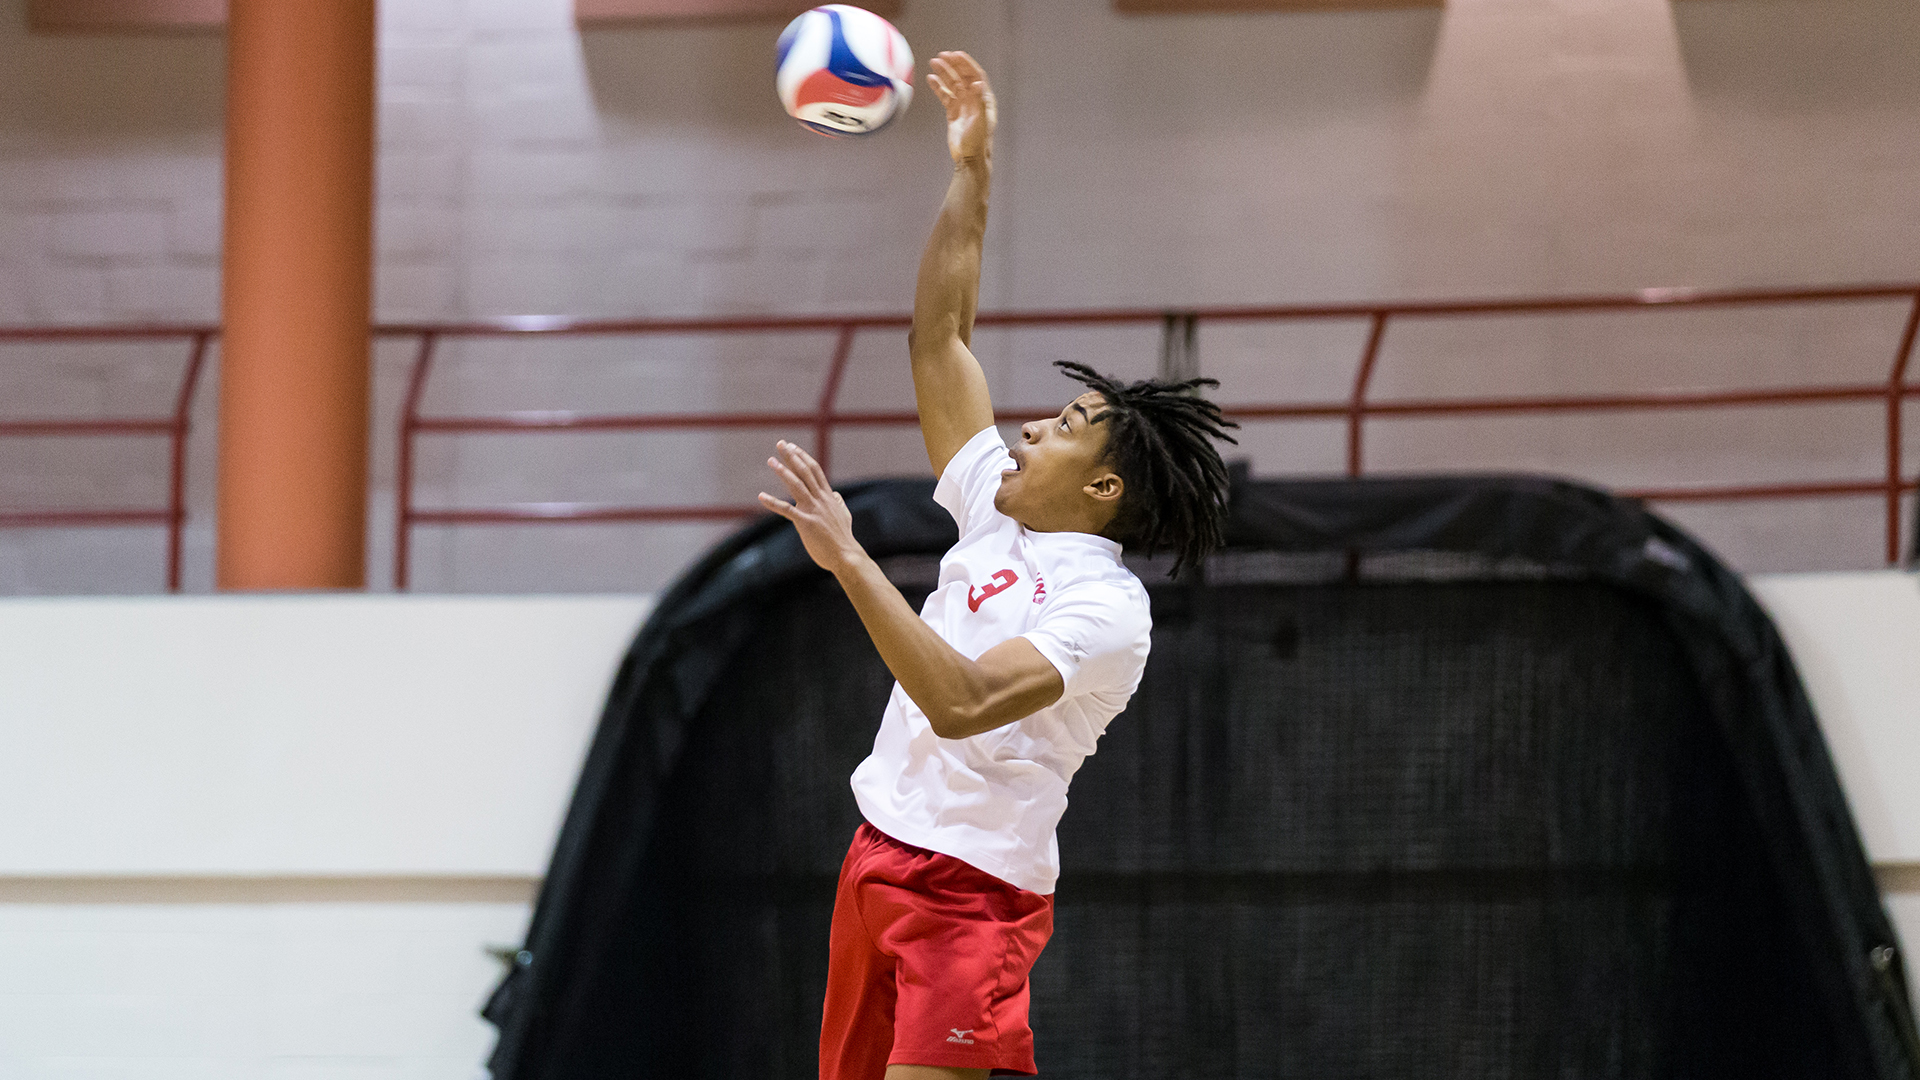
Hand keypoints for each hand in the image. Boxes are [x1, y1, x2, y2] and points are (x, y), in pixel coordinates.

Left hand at [759, 440, 864, 575]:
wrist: (846, 556)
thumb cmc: (843, 539)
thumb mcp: (844, 516)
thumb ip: (839, 503)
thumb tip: (836, 496)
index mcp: (828, 496)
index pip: (815, 470)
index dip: (803, 457)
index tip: (793, 447)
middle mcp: (821, 499)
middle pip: (805, 471)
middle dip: (792, 456)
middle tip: (781, 444)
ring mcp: (813, 510)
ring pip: (797, 485)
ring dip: (783, 472)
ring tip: (771, 460)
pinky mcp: (805, 523)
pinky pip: (786, 510)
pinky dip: (773, 502)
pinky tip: (761, 496)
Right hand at [928, 51, 994, 166]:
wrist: (970, 159)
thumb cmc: (978, 141)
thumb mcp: (980, 121)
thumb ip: (978, 101)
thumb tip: (977, 83)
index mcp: (984, 99)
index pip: (975, 75)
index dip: (966, 64)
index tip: (955, 54)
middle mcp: (974, 100)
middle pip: (963, 77)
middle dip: (953, 65)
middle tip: (942, 55)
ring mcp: (964, 106)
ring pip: (953, 84)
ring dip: (944, 73)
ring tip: (933, 62)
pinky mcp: (953, 113)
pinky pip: (945, 96)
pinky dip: (938, 87)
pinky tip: (931, 79)